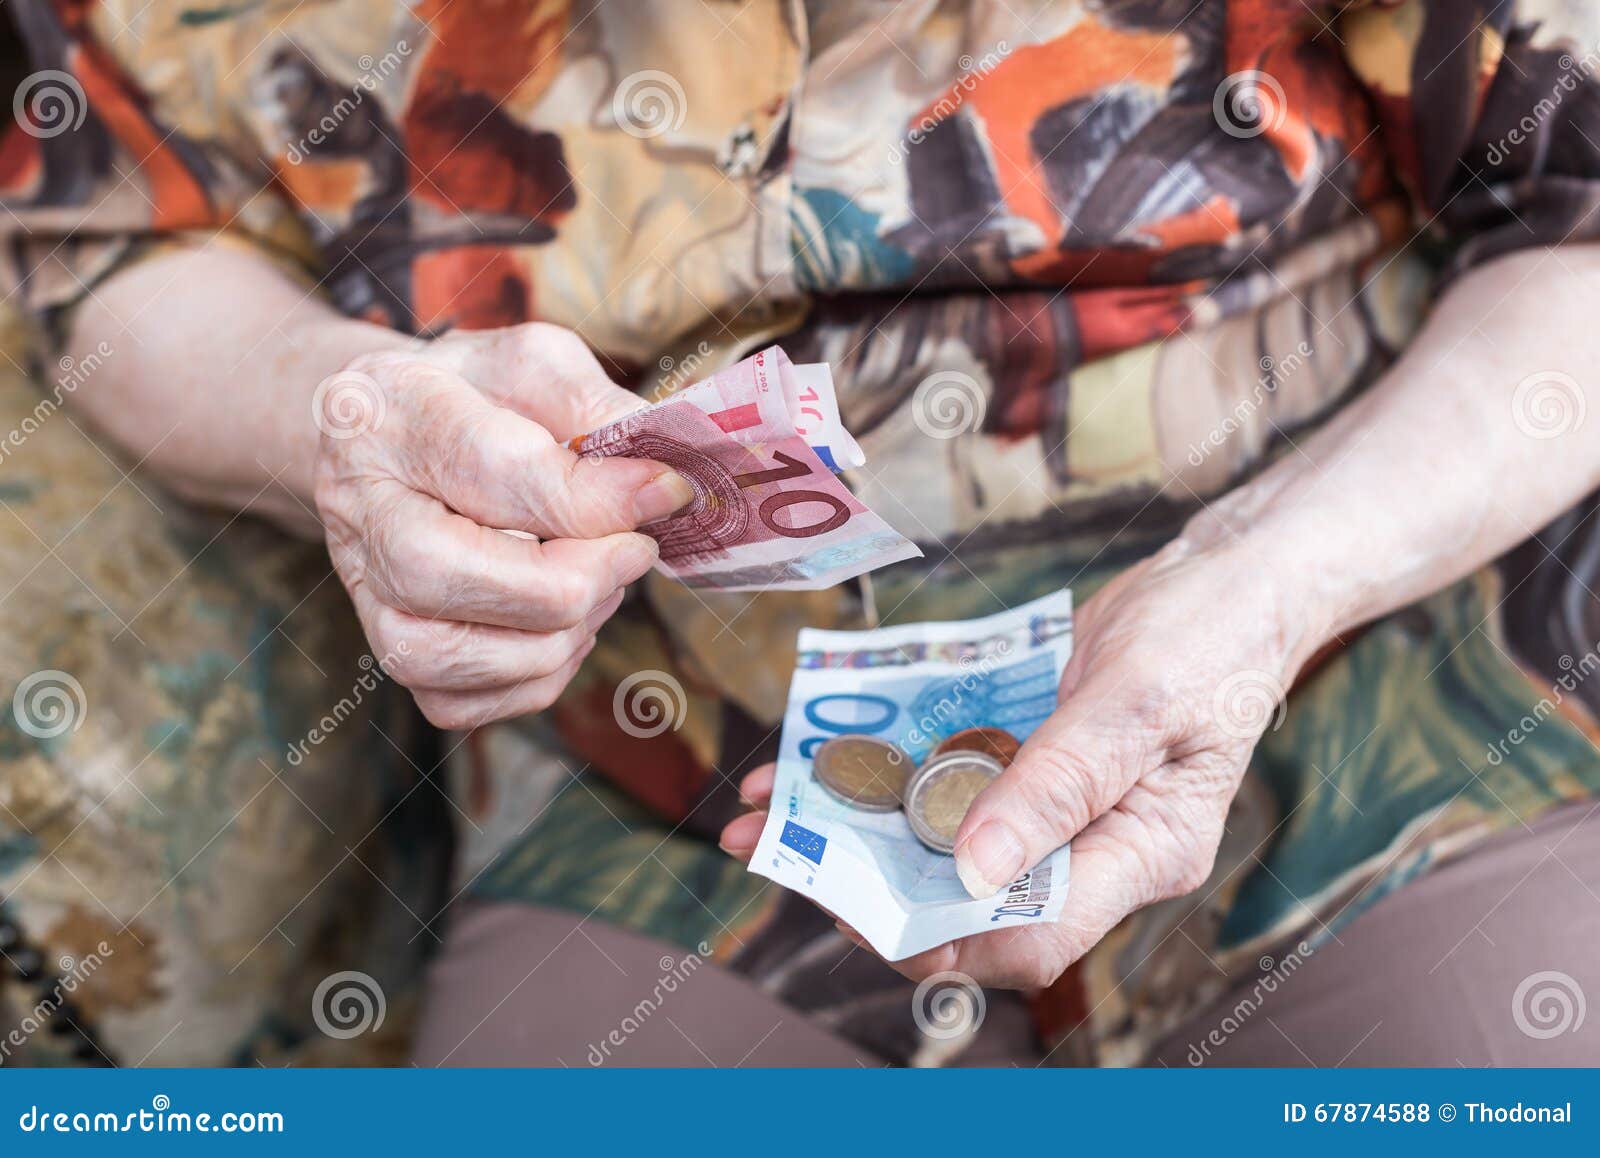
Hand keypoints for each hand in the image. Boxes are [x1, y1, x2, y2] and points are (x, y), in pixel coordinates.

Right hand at [312, 322, 691, 728]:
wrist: (392, 437)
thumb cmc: (476, 397)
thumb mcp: (537, 368)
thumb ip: (597, 412)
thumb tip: (661, 487)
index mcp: (388, 412)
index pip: (494, 470)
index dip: (597, 496)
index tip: (668, 491)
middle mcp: (357, 507)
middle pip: (449, 576)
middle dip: (573, 578)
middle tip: (634, 549)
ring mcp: (363, 590)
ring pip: (454, 658)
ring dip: (560, 633)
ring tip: (601, 581)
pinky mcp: (388, 650)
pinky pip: (460, 702)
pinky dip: (535, 676)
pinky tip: (563, 624)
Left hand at [721, 531, 1320, 987]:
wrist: (1225, 580)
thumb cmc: (1210, 638)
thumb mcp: (1136, 703)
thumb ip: (1058, 786)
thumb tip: (975, 871)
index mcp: (1141, 856)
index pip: (1030, 936)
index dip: (938, 934)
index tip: (854, 902)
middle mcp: (1092, 850)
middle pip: (969, 901)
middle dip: (869, 885)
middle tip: (777, 850)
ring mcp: (1056, 811)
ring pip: (942, 846)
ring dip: (855, 833)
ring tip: (767, 812)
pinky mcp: (1026, 767)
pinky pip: (946, 786)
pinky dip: (883, 778)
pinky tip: (818, 763)